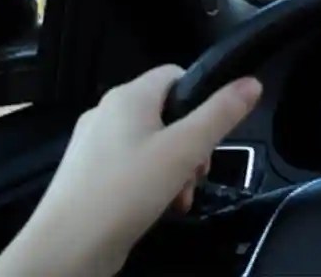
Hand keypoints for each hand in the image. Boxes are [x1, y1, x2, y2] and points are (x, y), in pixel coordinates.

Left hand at [0, 65, 262, 276]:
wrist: (68, 247)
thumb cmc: (128, 189)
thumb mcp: (186, 149)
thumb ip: (221, 114)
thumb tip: (252, 82)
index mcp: (127, 96)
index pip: (175, 74)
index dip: (201, 97)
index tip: (213, 133)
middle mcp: (106, 113)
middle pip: (166, 114)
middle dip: (191, 145)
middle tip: (198, 174)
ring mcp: (93, 145)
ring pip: (151, 144)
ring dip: (175, 169)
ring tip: (179, 198)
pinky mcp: (87, 175)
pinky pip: (130, 167)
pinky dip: (150, 183)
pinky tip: (158, 208)